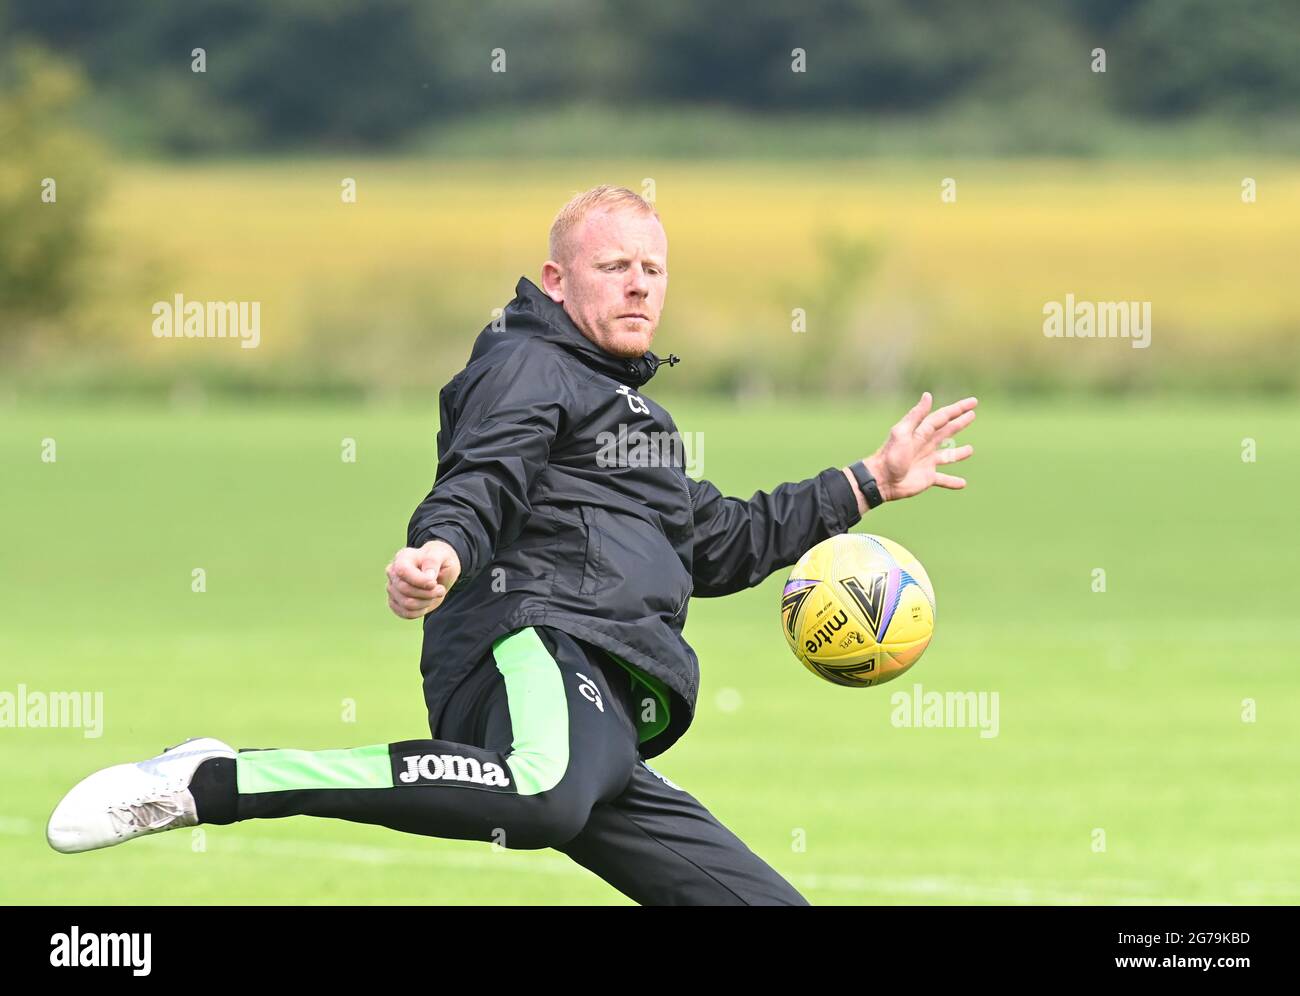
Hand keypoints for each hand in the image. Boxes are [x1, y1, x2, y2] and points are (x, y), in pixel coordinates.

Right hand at [386, 540, 461, 618]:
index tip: (434, 583)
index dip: (420, 581)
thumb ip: (433, 562)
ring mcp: (392, 588)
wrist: (439, 571)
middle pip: (405, 590)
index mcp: (402, 557)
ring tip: (434, 594)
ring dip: (426, 602)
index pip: (403, 571)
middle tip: (440, 589)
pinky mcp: (394, 602)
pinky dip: (420, 611)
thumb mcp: (442, 555)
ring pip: (406, 604)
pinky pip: (406, 613)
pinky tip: (427, 602)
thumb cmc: (439, 561)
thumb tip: (428, 576)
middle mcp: (392, 572)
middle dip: (428, 593)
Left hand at [845, 392, 976, 508]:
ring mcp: (928, 462)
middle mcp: (926, 445)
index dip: (957, 409)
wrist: (881, 480)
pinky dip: (953, 481)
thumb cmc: (890, 455)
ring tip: (970, 450)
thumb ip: (916, 416)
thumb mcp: (902, 433)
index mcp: (921, 432)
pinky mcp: (928, 478)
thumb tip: (928, 395)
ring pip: (948, 456)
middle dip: (960, 422)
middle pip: (947, 431)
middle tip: (973, 414)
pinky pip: (943, 479)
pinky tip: (963, 484)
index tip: (973, 402)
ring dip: (959, 453)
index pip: (943, 417)